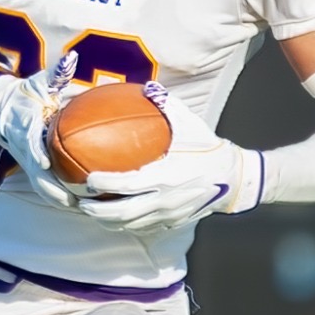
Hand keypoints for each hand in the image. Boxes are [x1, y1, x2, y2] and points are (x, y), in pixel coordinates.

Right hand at [0, 50, 77, 208]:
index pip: (27, 141)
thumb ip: (56, 73)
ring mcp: (24, 157)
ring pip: (37, 181)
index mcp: (24, 124)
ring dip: (53, 195)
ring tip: (74, 207)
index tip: (44, 165)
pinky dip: (54, 194)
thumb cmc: (23, 94)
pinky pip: (41, 183)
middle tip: (69, 199)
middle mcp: (23, 144)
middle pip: (33, 169)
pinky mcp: (28, 164)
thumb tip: (71, 59)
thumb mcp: (37, 82)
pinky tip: (71, 204)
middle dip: (49, 185)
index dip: (34, 154)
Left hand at [77, 83, 258, 234]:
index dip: (103, 184)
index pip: (127, 184)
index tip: (87, 179)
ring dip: (107, 220)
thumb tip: (146, 87)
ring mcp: (168, 214)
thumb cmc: (209, 149)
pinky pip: (142, 227)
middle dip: (96, 210)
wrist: (235, 178)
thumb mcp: (190, 125)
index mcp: (166, 175)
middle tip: (80, 201)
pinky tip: (112, 217)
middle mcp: (165, 198)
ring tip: (90, 211)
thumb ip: (167, 106)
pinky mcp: (172, 223)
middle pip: (122, 212)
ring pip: (129, 224)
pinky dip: (124, 224)